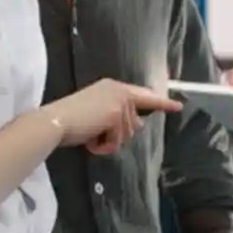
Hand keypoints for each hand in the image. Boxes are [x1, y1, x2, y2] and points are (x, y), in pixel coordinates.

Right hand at [45, 79, 181, 154]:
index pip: (142, 94)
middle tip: (94, 132)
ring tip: (89, 133)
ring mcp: (120, 102)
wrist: (55, 121)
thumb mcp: (97, 111)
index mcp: (113, 87)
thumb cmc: (69, 117)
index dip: (161, 101)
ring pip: (127, 134)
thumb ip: (117, 114)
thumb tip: (138, 125)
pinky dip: (104, 146)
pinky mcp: (117, 115)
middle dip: (117, 134)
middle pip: (134, 123)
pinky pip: (118, 140)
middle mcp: (119, 90)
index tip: (177, 106)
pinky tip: (90, 139)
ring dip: (108, 140)